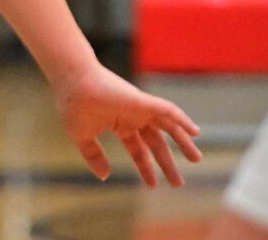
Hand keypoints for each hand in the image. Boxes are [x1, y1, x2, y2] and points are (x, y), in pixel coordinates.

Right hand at [54, 63, 201, 186]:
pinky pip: (168, 110)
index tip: (153, 185)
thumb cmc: (73, 104)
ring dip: (183, 142)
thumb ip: (94, 156)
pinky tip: (194, 132)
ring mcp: (139, 108)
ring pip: (168, 127)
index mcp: (119, 124)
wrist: (71, 81)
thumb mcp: (82, 136)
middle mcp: (133, 117)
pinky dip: (182, 120)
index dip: (145, 167)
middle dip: (167, 163)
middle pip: (156, 142)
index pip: (137, 149)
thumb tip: (104, 176)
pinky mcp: (143, 101)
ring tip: (196, 159)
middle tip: (178, 183)